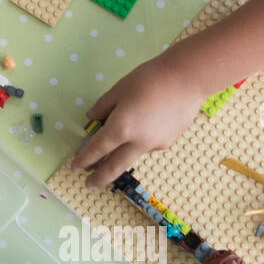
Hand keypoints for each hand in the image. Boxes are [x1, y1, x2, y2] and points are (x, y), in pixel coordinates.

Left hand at [70, 56, 209, 186]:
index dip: (84, 158)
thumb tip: (92, 118)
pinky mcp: (168, 142)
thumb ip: (103, 106)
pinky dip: (141, 139)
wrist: (188, 79)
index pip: (97, 149)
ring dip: (122, 152)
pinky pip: (148, 144)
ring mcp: (155, 145)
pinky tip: (147, 122)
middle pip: (115, 166)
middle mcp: (138, 142)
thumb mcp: (119, 89)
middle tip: (89, 184)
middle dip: (100, 177)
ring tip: (121, 138)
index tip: (76, 167)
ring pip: (133, 153)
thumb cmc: (149, 79)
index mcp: (121, 128)